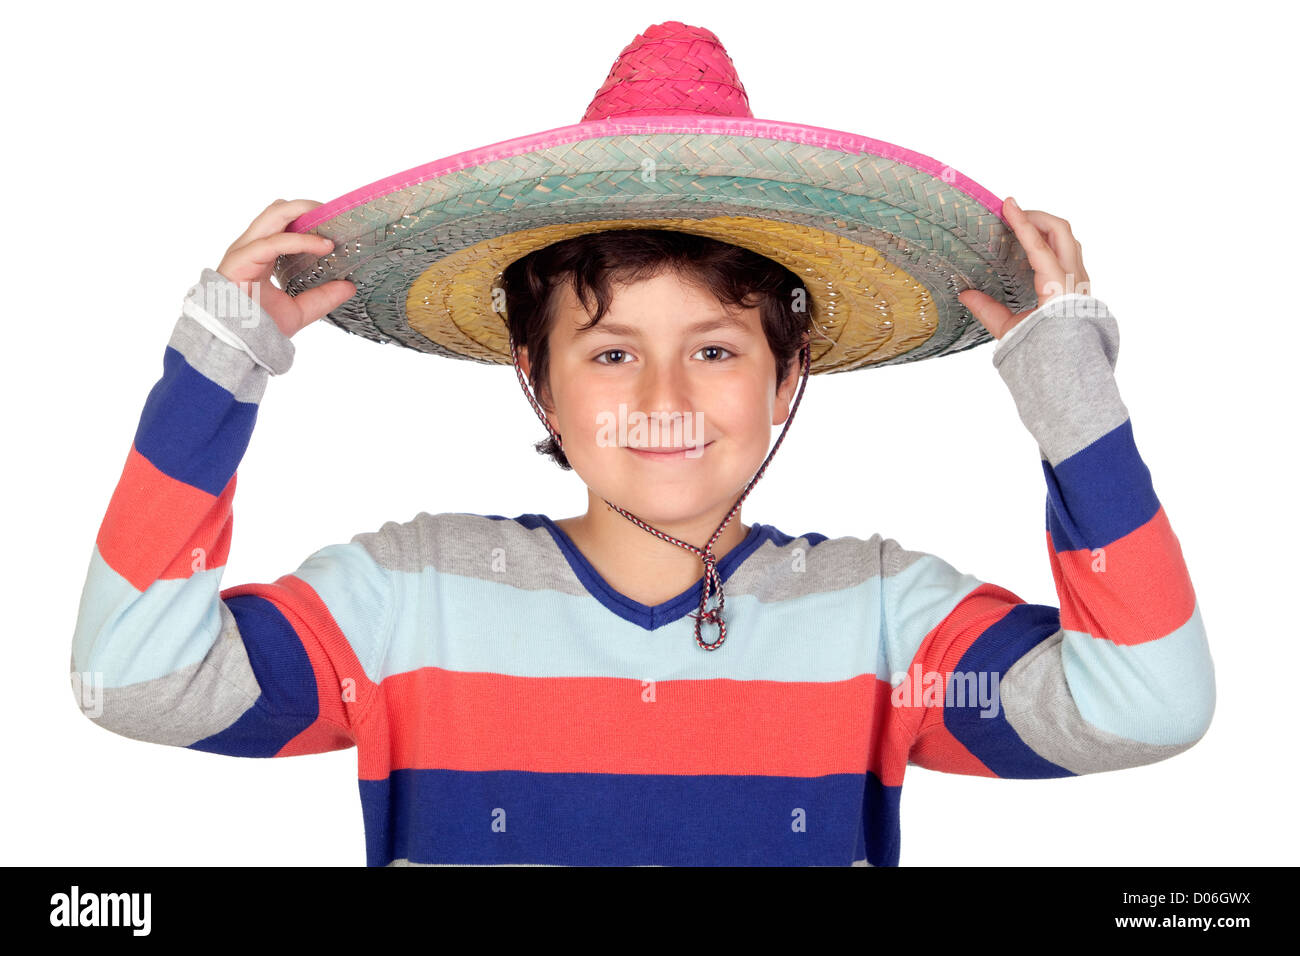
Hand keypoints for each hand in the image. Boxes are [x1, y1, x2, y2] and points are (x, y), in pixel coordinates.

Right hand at [216, 199, 354, 338]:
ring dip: (304, 211)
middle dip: (308, 207)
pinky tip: (324, 246)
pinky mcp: (243, 259)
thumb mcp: (300, 310)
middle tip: (336, 213)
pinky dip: (302, 241)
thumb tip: (349, 286)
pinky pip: (276, 242)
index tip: (336, 222)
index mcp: (261, 255)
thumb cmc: (259, 328)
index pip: (284, 223)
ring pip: (275, 214)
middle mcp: (251, 247)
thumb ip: (323, 297)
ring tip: (331, 218)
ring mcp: (245, 250)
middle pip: (279, 211)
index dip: (308, 218)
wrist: (237, 345)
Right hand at [957, 197, 1090, 340]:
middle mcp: (1073, 278)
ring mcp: (1080, 278)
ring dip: (1045, 227)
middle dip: (1036, 216)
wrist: (1070, 365)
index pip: (1039, 246)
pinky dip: (1051, 241)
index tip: (1008, 203)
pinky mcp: (1080, 282)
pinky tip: (1034, 247)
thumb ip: (988, 310)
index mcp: (1056, 287)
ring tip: (1022, 227)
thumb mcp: (1010, 330)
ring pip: (1067, 238)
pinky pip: (1068, 250)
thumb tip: (965, 294)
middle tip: (1013, 214)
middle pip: (1060, 230)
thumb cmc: (1043, 348)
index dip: (1022, 223)